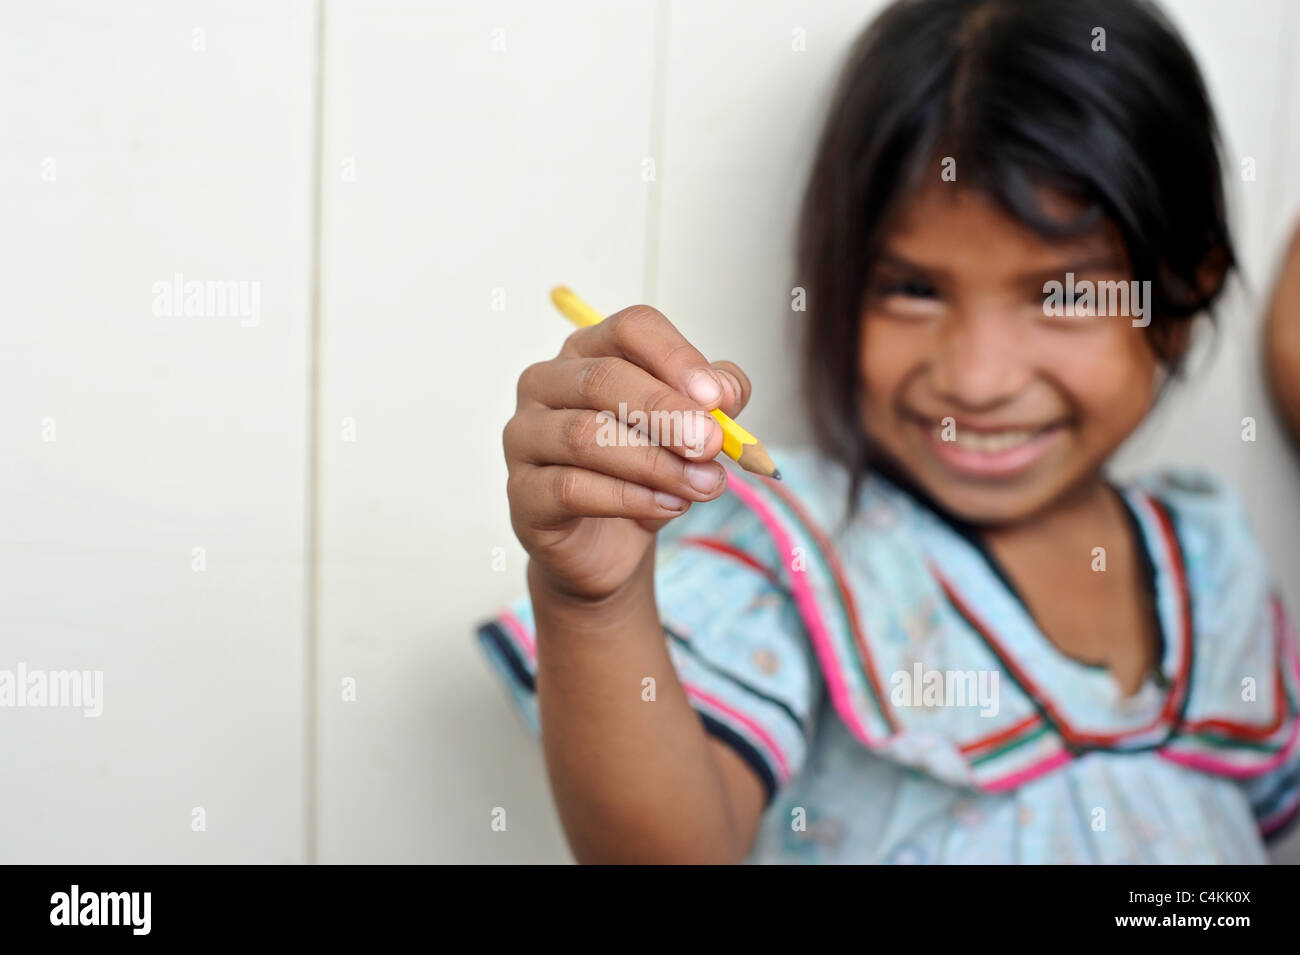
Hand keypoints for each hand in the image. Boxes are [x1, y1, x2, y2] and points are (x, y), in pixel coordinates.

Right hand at [503, 304, 750, 602]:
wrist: (606, 545)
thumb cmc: (643, 472)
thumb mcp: (690, 429)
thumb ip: (713, 402)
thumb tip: (724, 393)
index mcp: (589, 352)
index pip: (630, 329)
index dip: (675, 357)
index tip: (717, 398)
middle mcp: (545, 383)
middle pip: (602, 378)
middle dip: (667, 412)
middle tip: (712, 444)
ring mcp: (525, 436)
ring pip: (585, 435)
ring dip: (655, 462)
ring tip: (703, 485)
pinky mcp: (522, 492)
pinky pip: (572, 487)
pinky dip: (630, 498)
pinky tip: (668, 506)